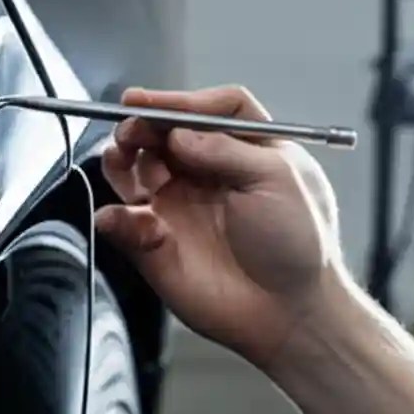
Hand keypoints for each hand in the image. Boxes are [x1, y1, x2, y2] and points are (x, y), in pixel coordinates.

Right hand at [96, 86, 341, 367]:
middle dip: (141, 126)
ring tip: (122, 160)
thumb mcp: (277, 179)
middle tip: (130, 130)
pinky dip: (115, 216)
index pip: (206, 110)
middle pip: (161, 134)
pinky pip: (122, 221)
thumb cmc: (298, 243)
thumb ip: (225, 150)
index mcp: (243, 151)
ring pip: (132, 169)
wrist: (289, 312)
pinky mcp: (155, 243)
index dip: (178, 101)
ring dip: (120, 160)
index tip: (149, 103)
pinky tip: (127, 217)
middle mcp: (205, 173)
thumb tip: (178, 133)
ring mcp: (177, 206)